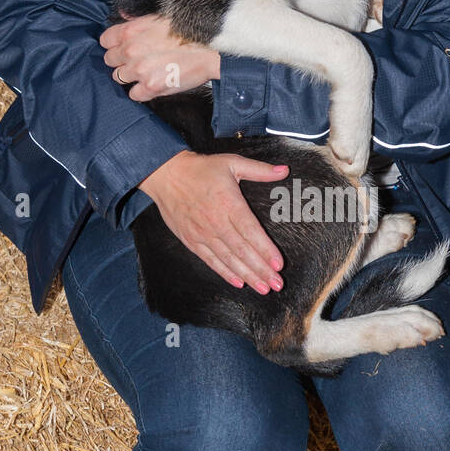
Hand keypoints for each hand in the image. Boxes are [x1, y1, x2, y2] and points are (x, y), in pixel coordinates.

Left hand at [100, 10, 220, 100]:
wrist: (211, 49)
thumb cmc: (189, 30)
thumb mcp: (160, 16)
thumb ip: (138, 20)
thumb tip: (123, 17)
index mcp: (130, 31)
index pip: (105, 40)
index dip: (114, 45)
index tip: (124, 48)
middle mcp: (130, 50)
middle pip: (110, 60)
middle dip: (121, 61)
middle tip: (137, 61)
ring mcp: (139, 70)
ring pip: (119, 77)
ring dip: (131, 76)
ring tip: (147, 73)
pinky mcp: (151, 87)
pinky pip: (134, 94)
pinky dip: (141, 91)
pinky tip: (153, 84)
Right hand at [139, 150, 287, 292]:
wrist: (165, 174)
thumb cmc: (200, 169)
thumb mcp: (232, 162)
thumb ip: (260, 170)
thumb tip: (284, 170)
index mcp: (229, 203)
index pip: (251, 231)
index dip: (265, 250)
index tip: (279, 264)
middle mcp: (216, 222)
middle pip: (243, 251)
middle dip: (262, 270)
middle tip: (278, 284)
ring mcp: (202, 234)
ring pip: (229, 260)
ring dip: (247, 275)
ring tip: (263, 288)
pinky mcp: (191, 240)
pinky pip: (211, 260)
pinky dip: (225, 273)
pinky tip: (239, 283)